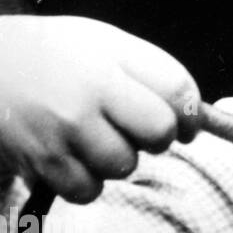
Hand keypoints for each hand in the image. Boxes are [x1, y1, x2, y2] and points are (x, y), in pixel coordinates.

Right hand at [0, 16, 200, 202]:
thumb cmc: (49, 55)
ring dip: (117, 159)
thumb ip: (149, 73)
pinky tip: (70, 158)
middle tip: (134, 131)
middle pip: (158, 132)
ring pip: (124, 165)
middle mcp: (89, 89)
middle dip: (156, 138)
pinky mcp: (40, 160)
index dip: (191, 114)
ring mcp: (64, 127)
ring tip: (91, 139)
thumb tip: (192, 118)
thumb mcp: (100, 42)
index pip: (178, 89)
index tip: (186, 124)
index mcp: (110, 53)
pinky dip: (85, 181)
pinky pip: (88, 190)